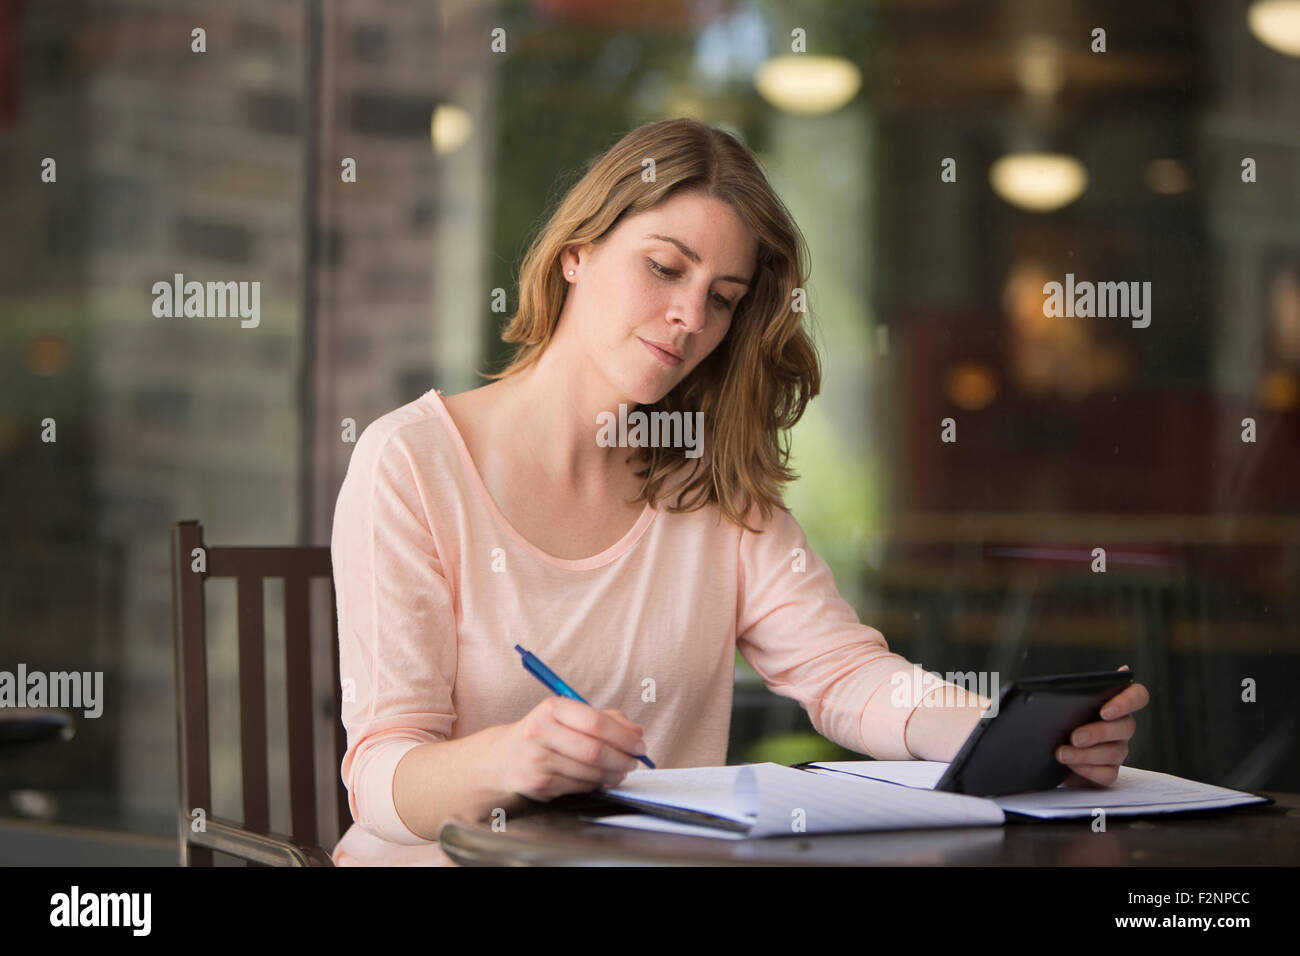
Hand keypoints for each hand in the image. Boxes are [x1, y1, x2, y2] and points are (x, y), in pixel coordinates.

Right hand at [495, 697, 645, 801]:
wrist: (503, 758)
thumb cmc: (545, 734)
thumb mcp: (568, 716)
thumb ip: (605, 719)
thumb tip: (636, 732)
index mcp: (552, 708)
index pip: (595, 722)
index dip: (623, 736)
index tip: (640, 745)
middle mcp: (540, 732)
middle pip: (594, 751)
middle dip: (622, 759)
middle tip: (634, 762)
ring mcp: (537, 760)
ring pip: (589, 772)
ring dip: (613, 775)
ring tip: (620, 771)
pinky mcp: (538, 784)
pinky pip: (579, 787)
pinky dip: (596, 785)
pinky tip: (599, 779)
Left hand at [1058, 665, 1149, 786]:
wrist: (1044, 752)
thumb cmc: (1055, 721)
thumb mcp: (1059, 705)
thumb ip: (1067, 696)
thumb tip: (1054, 696)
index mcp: (1114, 702)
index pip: (1137, 696)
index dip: (1127, 702)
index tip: (1105, 711)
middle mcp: (1121, 725)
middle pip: (1126, 727)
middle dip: (1098, 733)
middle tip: (1075, 737)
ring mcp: (1117, 749)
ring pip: (1114, 752)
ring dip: (1086, 754)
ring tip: (1062, 753)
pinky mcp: (1108, 771)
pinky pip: (1107, 774)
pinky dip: (1087, 770)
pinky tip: (1071, 765)